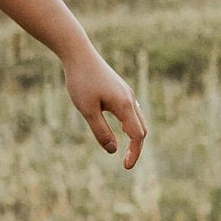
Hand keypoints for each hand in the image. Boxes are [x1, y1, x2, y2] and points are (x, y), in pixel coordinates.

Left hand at [63, 47, 146, 168]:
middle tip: (126, 163)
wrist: (79, 54)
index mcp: (124, 105)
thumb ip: (101, 131)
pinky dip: (129, 125)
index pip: (137, 135)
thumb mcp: (87, 110)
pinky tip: (121, 128)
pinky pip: (130, 111)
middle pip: (141, 129)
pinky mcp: (120, 89)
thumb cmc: (80, 81)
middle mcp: (130, 99)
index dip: (134, 153)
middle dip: (136, 147)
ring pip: (137, 119)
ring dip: (134, 136)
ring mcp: (126, 93)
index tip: (126, 167)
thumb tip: (113, 150)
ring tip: (126, 150)